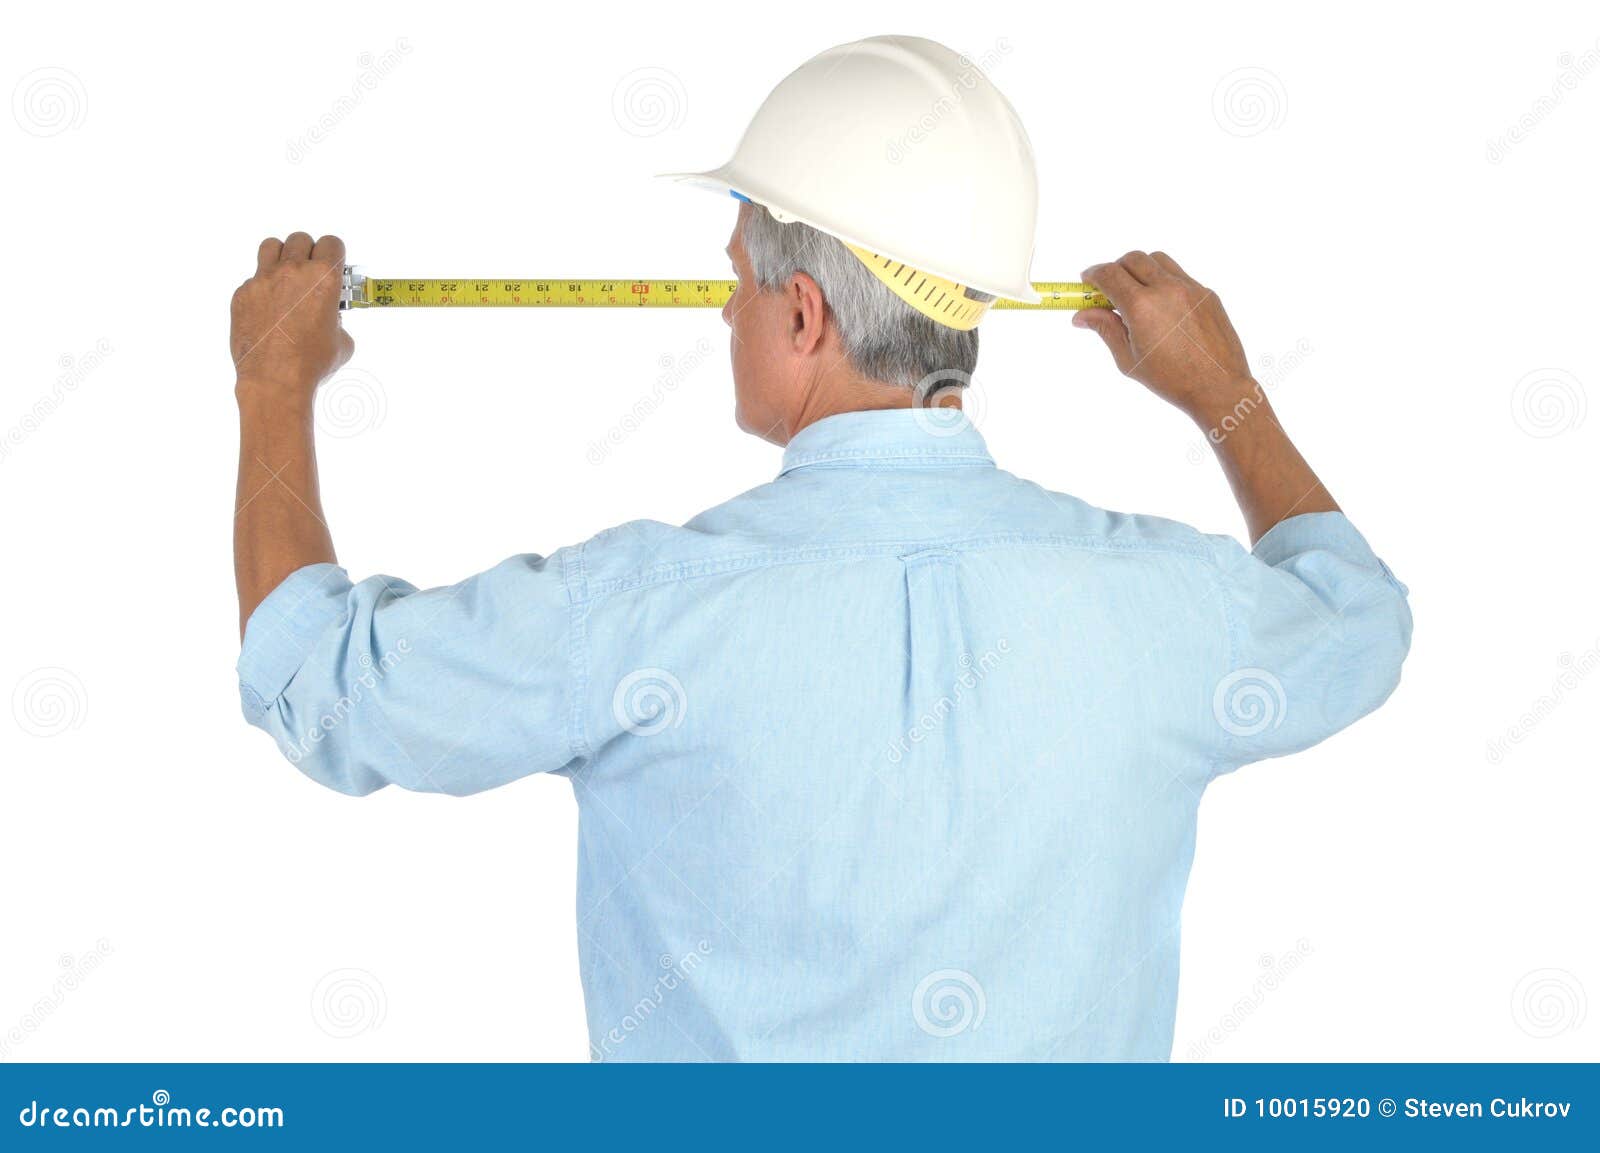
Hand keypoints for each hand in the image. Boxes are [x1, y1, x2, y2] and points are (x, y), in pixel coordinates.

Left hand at [231, 232, 353, 398]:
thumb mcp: (342, 342)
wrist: (275, 378)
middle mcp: (292, 272)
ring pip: (271, 246)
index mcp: (323, 278)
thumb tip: (331, 319)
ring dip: (281, 256)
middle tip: (310, 274)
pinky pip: (253, 279)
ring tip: (286, 277)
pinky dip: (263, 288)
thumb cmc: (310, 362)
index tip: (333, 265)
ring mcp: (263, 280)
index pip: (331, 243)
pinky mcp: (243, 293)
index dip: (334, 254)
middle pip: (300, 239)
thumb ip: (338, 319)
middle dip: (308, 253)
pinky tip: (269, 309)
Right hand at [1073, 251, 1251, 422]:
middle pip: (1132, 259)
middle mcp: (1166, 289)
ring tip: (1137, 294)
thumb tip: (1082, 316)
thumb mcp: (1129, 359)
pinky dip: (1164, 281)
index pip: (1109, 274)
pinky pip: (1180, 275)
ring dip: (1141, 269)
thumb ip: (1106, 329)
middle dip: (1116, 269)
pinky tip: (1162, 306)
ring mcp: (1190, 288)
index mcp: (1141, 306)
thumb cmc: (1171, 379)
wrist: (1218, 386)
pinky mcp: (1207, 293)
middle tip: (1109, 289)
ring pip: (1158, 260)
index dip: (1093, 275)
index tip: (1087, 281)